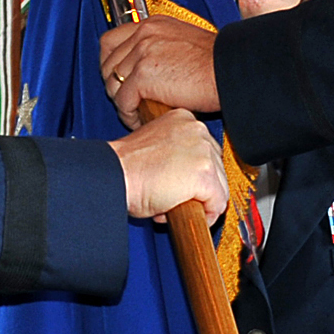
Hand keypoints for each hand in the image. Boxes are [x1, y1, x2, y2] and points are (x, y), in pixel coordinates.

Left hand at [100, 15, 220, 129]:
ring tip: (134, 112)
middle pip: (107, 63)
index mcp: (153, 24)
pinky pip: (124, 101)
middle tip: (125, 99)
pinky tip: (140, 120)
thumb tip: (149, 67)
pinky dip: (129, 115)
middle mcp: (144, 34)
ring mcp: (142, 53)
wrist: (231, 72)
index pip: (111, 41)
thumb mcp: (185, 42)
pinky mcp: (144, 75)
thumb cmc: (217, 63)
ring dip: (121, 102)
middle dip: (113, 85)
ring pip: (113, 84)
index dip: (109, 63)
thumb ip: (162, 48)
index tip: (116, 77)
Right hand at [109, 106, 227, 224]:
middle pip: (217, 167)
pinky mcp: (204, 175)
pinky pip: (217, 202)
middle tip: (174, 197)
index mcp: (184, 119)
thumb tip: (189, 174)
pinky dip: (205, 214)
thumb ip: (177, 153)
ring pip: (220, 186)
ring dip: (200, 202)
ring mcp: (203, 152)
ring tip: (172, 204)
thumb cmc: (126, 167)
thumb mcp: (155, 147)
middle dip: (198, 188)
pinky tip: (182, 212)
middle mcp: (197, 131)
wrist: (114, 175)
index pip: (205, 151)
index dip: (193, 174)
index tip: (180, 183)